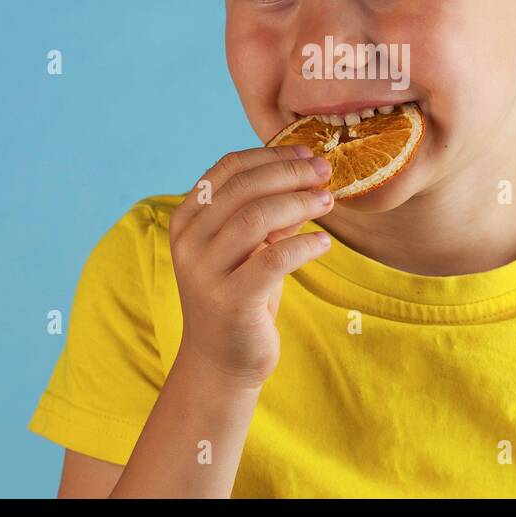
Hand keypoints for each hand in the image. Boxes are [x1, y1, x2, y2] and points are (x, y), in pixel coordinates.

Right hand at [168, 144, 333, 389]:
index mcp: (187, 220)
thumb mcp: (248, 247)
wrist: (221, 362)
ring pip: (256, 217)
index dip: (271, 155)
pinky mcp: (231, 301)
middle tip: (325, 174)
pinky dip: (305, 244)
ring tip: (327, 202)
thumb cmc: (239, 296)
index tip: (307, 154)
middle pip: (244, 188)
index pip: (227, 169)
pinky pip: (274, 259)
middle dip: (290, 174)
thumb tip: (308, 173)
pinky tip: (323, 243)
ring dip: (299, 203)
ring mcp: (206, 272)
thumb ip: (266, 212)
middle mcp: (190, 242)